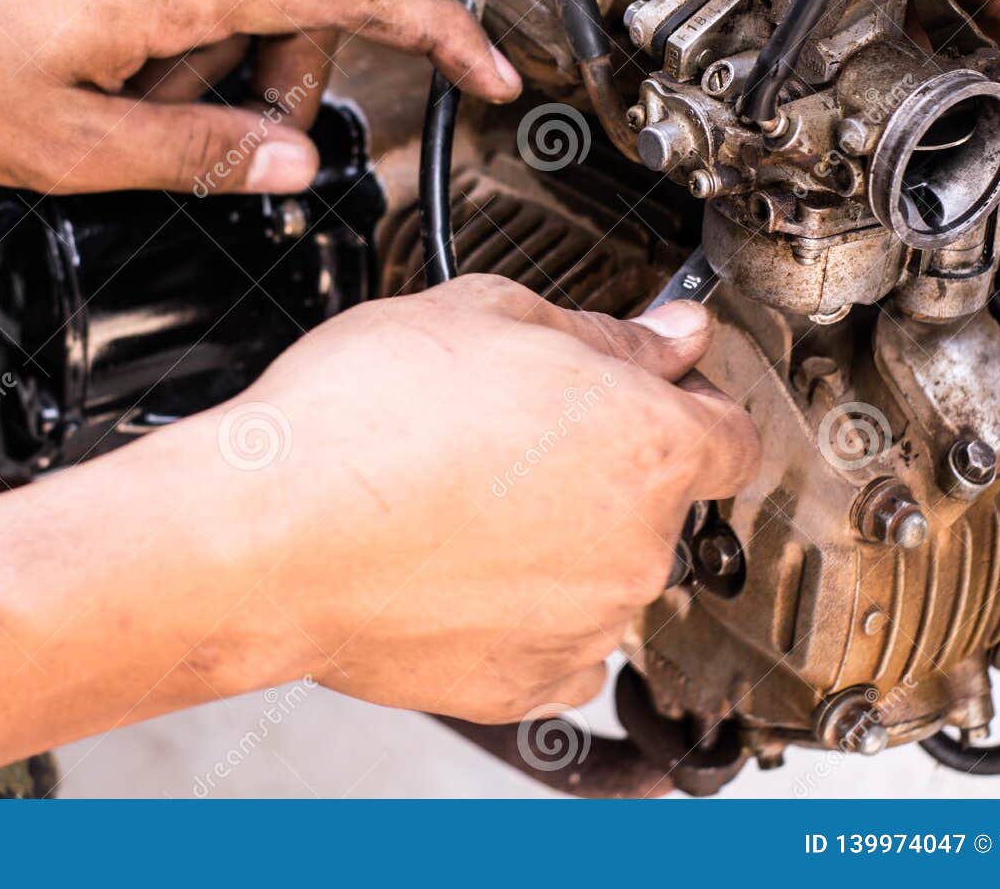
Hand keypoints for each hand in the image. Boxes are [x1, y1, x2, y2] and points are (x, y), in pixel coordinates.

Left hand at [0, 0, 521, 193]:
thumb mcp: (71, 146)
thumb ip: (198, 156)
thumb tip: (294, 162)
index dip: (440, 37)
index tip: (492, 73)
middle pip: (291, 17)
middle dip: (278, 94)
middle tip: (212, 152)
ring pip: (226, 12)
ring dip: (201, 81)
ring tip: (110, 117)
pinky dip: (160, 52)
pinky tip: (84, 81)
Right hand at [206, 274, 756, 721]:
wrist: (268, 534)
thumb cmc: (362, 423)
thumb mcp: (488, 314)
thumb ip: (605, 333)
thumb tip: (664, 338)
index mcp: (648, 447)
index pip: (732, 433)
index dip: (691, 402)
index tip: (656, 394)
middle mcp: (637, 548)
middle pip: (658, 502)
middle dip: (603, 465)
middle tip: (513, 431)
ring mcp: (584, 626)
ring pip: (600, 572)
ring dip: (559, 538)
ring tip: (462, 499)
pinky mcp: (524, 685)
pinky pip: (555, 644)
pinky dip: (522, 611)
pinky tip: (459, 568)